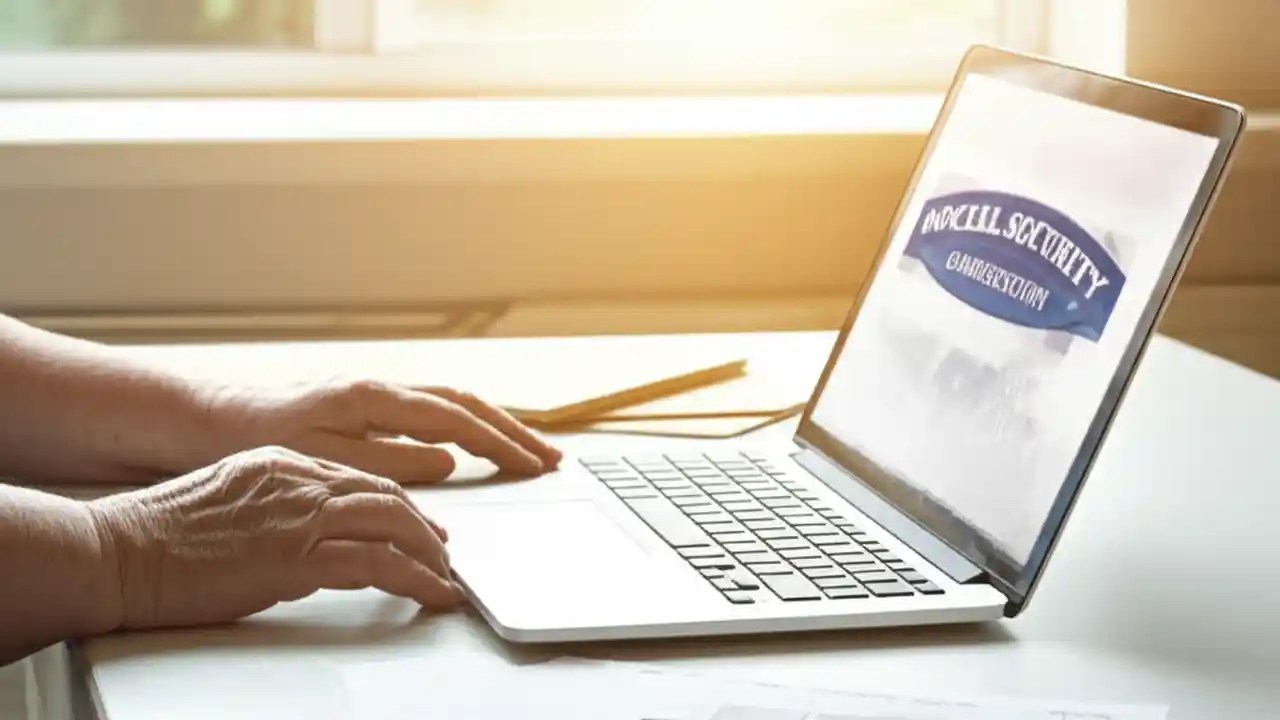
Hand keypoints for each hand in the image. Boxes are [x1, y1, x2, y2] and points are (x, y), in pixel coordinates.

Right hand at [88, 446, 463, 630]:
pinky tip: (431, 594)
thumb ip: (273, 499)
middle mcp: (300, 480)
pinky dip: (415, 580)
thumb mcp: (228, 494)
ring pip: (394, 523)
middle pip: (387, 495)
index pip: (359, 478)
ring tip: (445, 578)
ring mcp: (301, 517)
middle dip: (424, 526)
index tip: (418, 525)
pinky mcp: (298, 559)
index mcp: (283, 461)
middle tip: (443, 552)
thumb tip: (303, 525)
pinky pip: (378, 565)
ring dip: (429, 554)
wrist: (120, 551)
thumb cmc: (160, 533)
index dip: (398, 503)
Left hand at [202, 379, 561, 484]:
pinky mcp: (367, 408)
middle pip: (467, 404)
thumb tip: (447, 461)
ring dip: (495, 426)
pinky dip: (467, 426)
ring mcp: (376, 396)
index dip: (502, 444)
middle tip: (550, 459)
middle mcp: (382, 390)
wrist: (209, 421)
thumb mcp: (323, 461)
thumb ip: (389, 461)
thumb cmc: (257, 441)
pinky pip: (433, 411)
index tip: (534, 466)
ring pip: (453, 404)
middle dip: (513, 431)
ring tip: (527, 450)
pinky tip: (475, 442)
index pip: (458, 419)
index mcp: (375, 398)